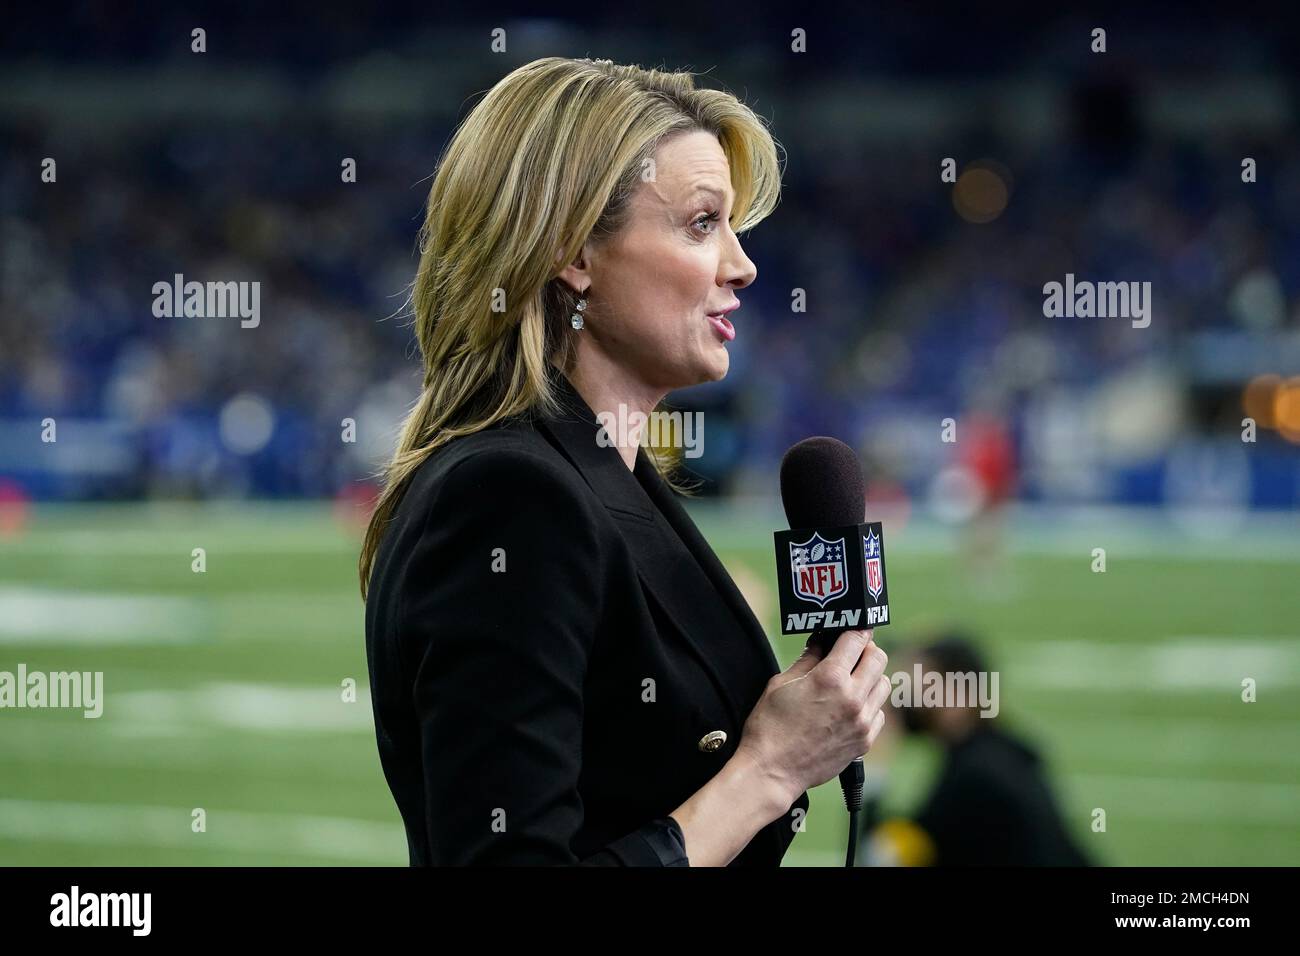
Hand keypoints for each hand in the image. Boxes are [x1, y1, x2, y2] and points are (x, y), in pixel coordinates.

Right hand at [735, 629, 889, 805]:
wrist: (772, 771)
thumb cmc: (770, 727)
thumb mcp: (782, 683)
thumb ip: (808, 659)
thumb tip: (821, 642)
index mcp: (830, 678)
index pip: (857, 639)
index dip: (855, 629)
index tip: (852, 628)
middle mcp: (852, 698)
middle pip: (878, 658)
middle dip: (866, 649)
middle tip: (852, 651)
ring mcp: (862, 721)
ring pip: (884, 684)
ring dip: (871, 676)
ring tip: (852, 680)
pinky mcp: (865, 741)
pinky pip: (880, 712)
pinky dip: (870, 704)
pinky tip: (850, 706)